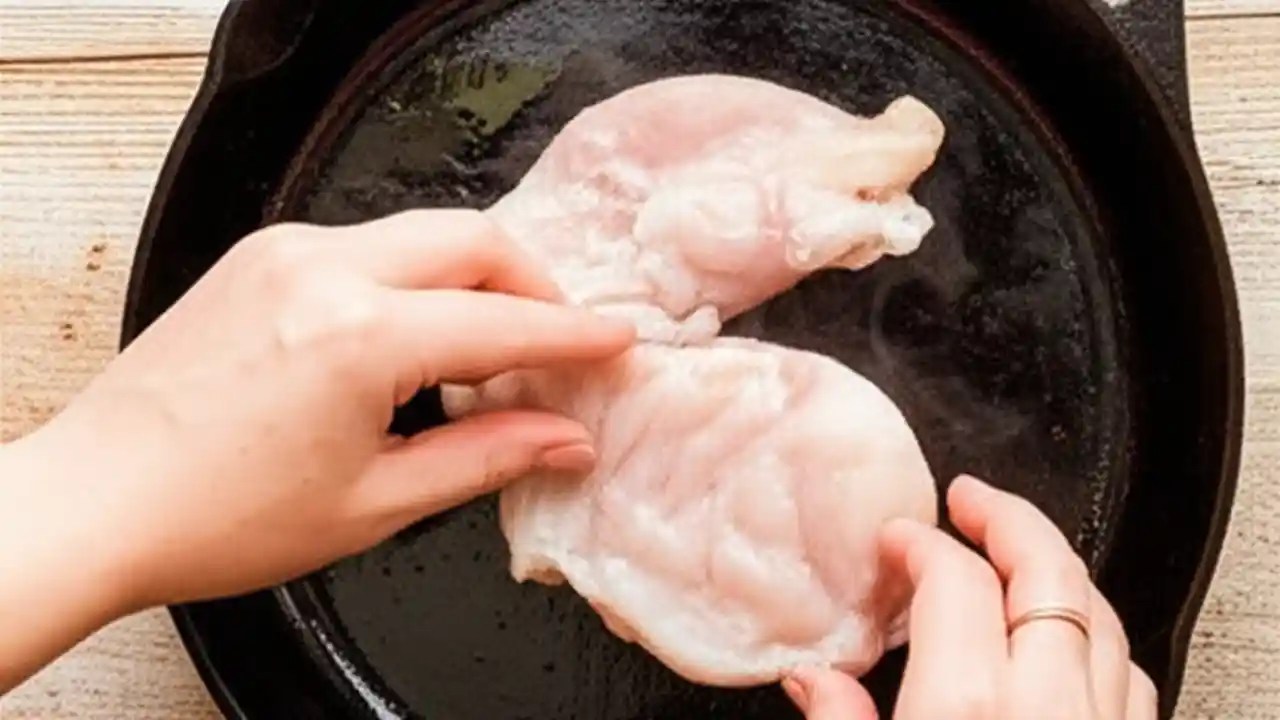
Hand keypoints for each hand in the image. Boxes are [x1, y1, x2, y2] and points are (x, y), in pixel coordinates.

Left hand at [0, 209, 632, 687]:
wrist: (97, 500)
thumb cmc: (218, 516)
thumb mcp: (374, 502)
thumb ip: (486, 457)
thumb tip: (565, 440)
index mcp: (357, 336)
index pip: (503, 321)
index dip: (575, 334)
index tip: (620, 340)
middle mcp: (322, 269)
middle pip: (472, 239)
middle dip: (533, 283)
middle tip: (559, 342)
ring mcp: (284, 251)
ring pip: (421, 232)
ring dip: (474, 278)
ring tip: (489, 349)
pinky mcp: (261, 254)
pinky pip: (369, 243)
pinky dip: (416, 277)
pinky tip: (416, 335)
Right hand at [781, 476, 1156, 719]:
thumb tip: (814, 679)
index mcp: (967, 706)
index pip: (955, 579)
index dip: (922, 542)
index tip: (898, 538)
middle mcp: (1046, 706)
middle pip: (1048, 572)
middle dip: (1009, 518)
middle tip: (970, 499)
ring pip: (1102, 615)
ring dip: (1057, 572)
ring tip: (1016, 557)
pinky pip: (1131, 675)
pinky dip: (1099, 637)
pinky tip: (1067, 640)